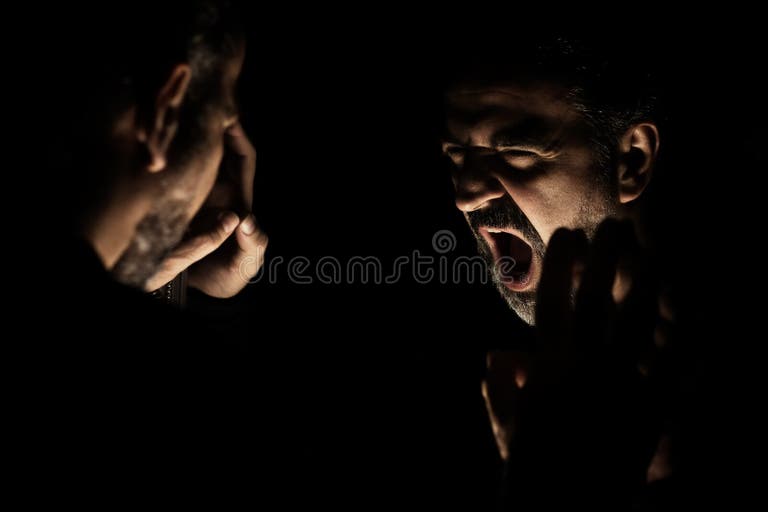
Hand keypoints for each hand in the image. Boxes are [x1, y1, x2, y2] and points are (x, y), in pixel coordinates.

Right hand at [144, 123, 267, 296]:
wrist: (205, 288)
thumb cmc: (231, 274)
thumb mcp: (245, 263)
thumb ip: (253, 245)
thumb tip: (247, 224)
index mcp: (240, 197)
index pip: (244, 158)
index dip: (239, 137)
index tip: (227, 117)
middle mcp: (220, 190)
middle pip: (218, 148)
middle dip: (209, 125)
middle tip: (191, 105)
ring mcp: (199, 193)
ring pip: (195, 156)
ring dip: (187, 137)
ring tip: (170, 118)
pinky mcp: (179, 201)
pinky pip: (175, 172)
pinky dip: (168, 158)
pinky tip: (152, 147)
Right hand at [483, 219, 674, 495]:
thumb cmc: (530, 477)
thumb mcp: (508, 430)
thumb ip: (500, 389)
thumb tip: (496, 354)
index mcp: (547, 367)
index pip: (552, 300)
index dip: (560, 264)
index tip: (568, 235)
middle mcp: (587, 366)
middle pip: (598, 299)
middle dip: (607, 259)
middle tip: (616, 227)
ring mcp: (623, 386)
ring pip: (639, 323)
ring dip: (648, 287)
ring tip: (655, 259)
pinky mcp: (653, 412)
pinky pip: (675, 369)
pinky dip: (688, 344)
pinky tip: (699, 322)